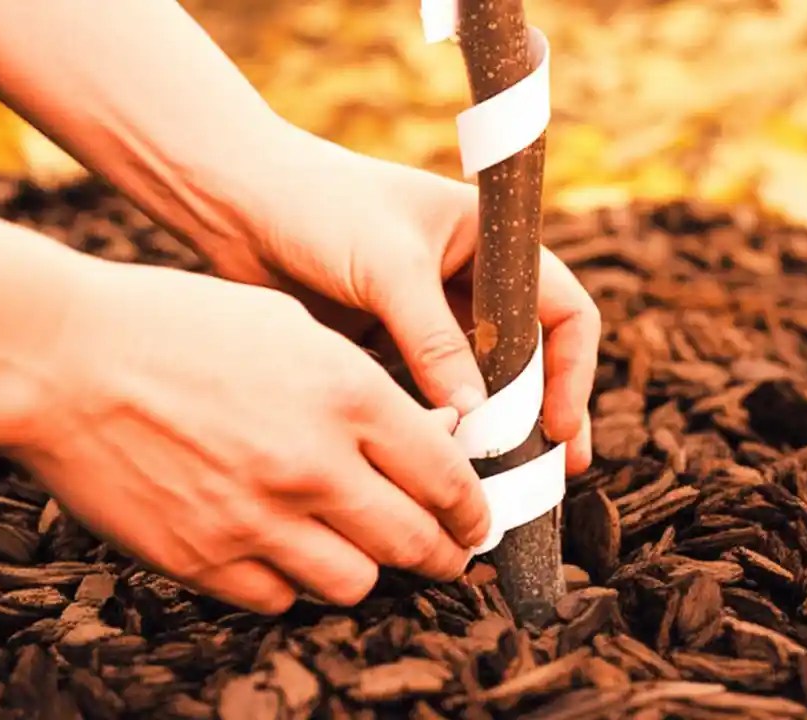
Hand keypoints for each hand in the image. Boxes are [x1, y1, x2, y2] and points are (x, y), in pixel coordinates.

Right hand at [10, 258, 490, 614]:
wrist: (64, 359)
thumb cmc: (180, 327)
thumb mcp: (294, 328)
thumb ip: (367, 388)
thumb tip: (426, 437)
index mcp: (348, 396)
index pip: (448, 477)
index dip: (474, 509)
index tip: (475, 520)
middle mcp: (314, 465)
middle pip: (415, 543)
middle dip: (445, 555)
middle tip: (447, 555)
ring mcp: (257, 519)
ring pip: (355, 583)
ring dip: (368, 569)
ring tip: (359, 548)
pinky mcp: (202, 558)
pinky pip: (279, 598)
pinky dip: (292, 581)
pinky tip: (284, 550)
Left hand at [204, 127, 600, 473]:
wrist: (234, 201)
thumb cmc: (317, 206)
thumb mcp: (388, 269)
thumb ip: (433, 341)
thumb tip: (476, 418)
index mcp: (492, 241)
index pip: (563, 309)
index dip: (573, 369)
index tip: (558, 426)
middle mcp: (471, 278)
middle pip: (532, 356)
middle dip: (544, 414)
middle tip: (553, 475)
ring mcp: (431, 313)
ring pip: (484, 381)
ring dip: (496, 428)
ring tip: (503, 485)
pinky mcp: (390, 341)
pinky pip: (432, 391)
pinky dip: (443, 425)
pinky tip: (442, 464)